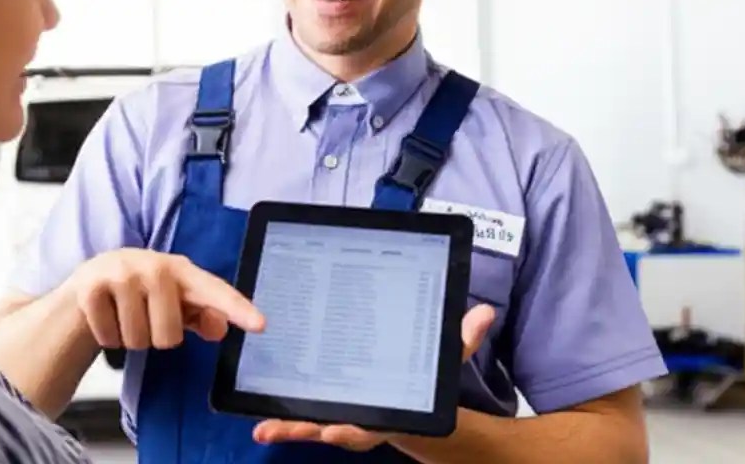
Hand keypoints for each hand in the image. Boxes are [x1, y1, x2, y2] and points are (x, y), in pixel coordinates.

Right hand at [67, 249, 265, 349]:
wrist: (91, 280)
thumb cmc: (141, 292)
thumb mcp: (174, 302)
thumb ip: (201, 315)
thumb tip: (220, 328)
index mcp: (181, 270)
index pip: (215, 292)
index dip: (238, 309)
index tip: (260, 324)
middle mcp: (154, 266)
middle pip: (169, 335)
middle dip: (156, 337)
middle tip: (145, 319)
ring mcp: (122, 274)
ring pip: (138, 340)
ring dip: (130, 339)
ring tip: (124, 316)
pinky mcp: (92, 286)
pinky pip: (110, 338)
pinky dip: (107, 338)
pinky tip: (106, 318)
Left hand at [252, 304, 496, 450]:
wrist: (417, 398)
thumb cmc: (427, 377)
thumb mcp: (448, 360)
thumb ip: (462, 340)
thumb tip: (484, 314)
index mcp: (389, 412)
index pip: (369, 425)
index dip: (352, 430)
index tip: (334, 431)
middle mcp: (363, 417)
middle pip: (332, 429)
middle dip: (307, 431)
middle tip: (277, 430)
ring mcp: (342, 412)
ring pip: (313, 424)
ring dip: (287, 427)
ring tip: (262, 429)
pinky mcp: (326, 404)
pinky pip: (305, 414)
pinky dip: (285, 419)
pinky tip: (260, 419)